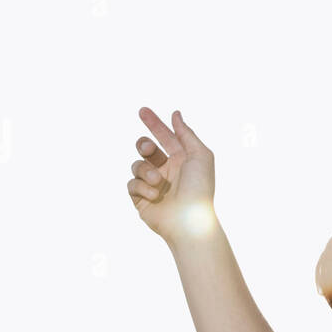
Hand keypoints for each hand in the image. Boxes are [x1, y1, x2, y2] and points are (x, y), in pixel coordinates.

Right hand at [127, 108, 216, 241]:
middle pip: (145, 148)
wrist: (189, 220)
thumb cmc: (199, 188)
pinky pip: (131, 184)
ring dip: (145, 170)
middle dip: (144, 144)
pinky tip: (154, 196)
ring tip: (157, 182)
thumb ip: (186, 134)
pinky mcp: (141, 199)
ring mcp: (152, 185)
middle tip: (149, 149)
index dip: (154, 123)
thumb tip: (175, 114)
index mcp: (182, 160)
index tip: (143, 110)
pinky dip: (141, 187)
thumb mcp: (200, 155)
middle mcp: (166, 171)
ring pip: (136, 165)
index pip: (165, 137)